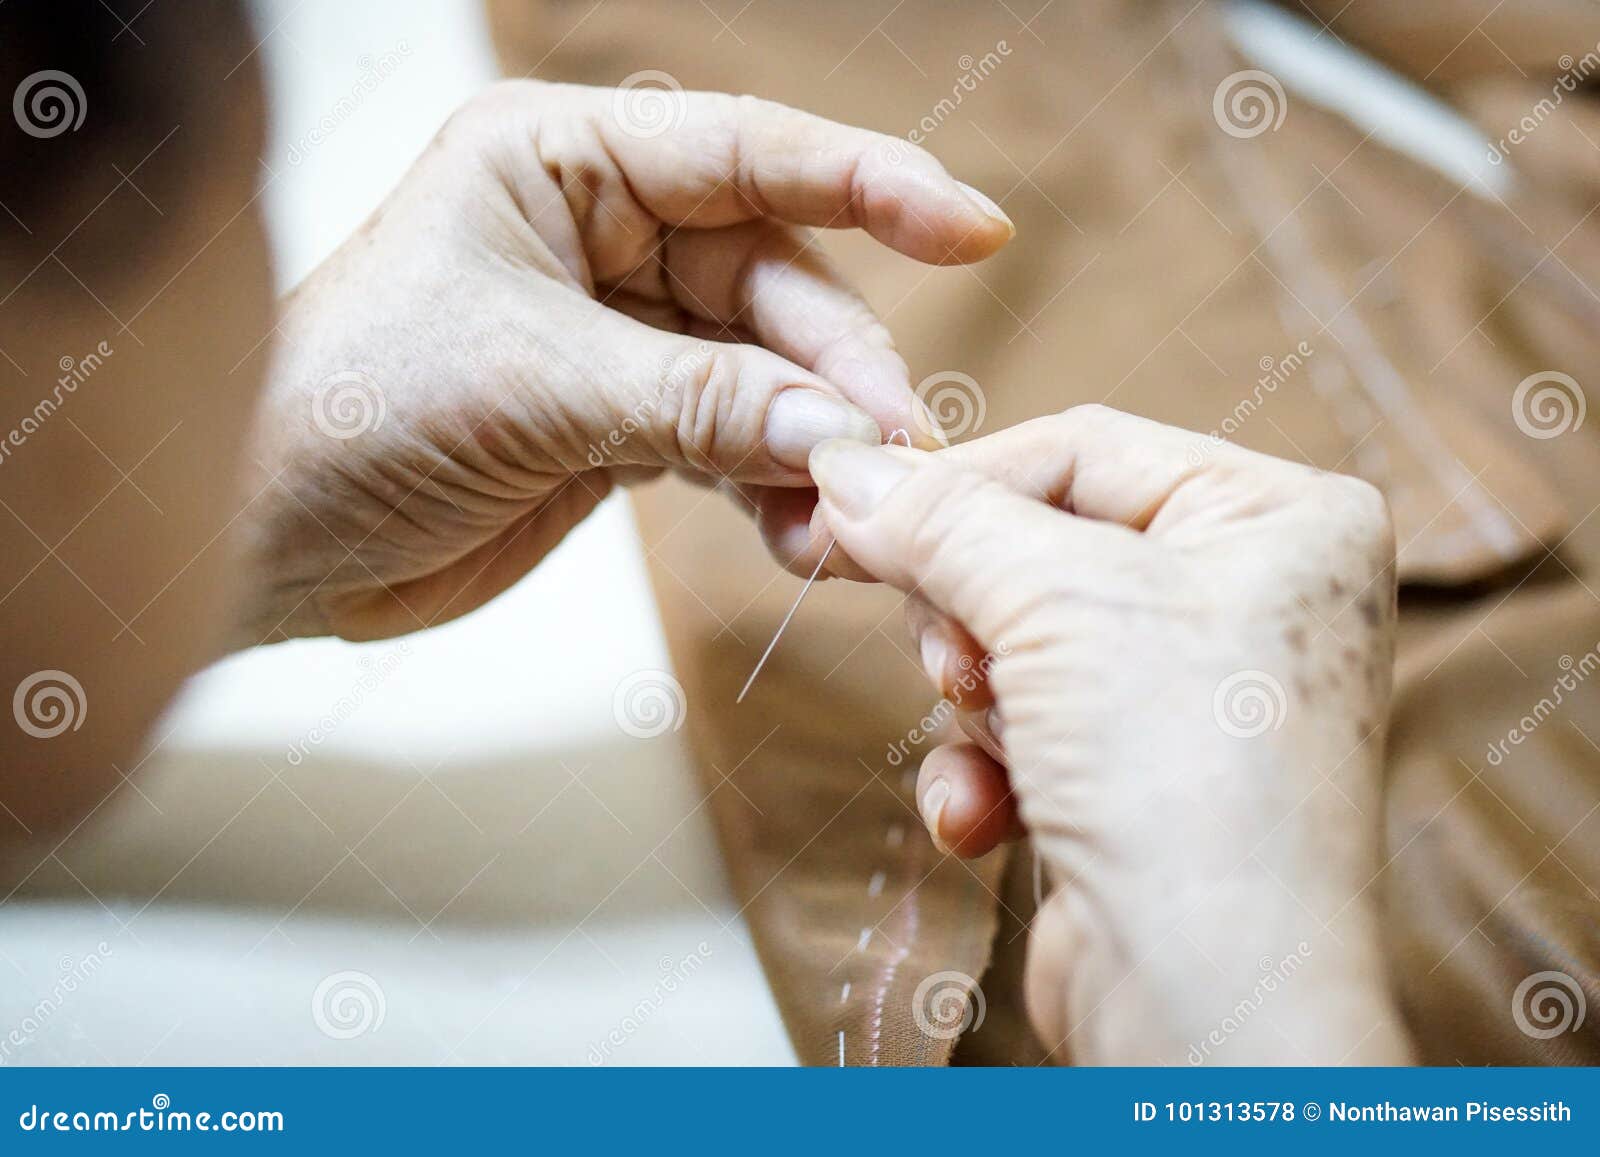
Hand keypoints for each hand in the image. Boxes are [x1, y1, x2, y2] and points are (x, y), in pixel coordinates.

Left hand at [242, 81, 1011, 641]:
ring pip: (762, 371)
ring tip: (847, 515)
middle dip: (834, 366)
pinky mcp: (620, 420)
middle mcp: (596, 232)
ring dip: (810, 443)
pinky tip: (803, 538)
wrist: (267, 542)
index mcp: (557, 162)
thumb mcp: (536, 389)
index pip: (743, 152)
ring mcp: (615, 331)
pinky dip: (770, 489)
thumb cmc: (349, 415)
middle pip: (771, 279)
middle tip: (894, 445)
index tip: (971, 227)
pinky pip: (730, 441)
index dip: (868, 184)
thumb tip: (842, 433)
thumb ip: (700, 403)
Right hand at [808, 406, 1412, 1064]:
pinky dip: (987, 771)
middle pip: (1042, 546)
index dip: (960, 481)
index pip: (1084, 446)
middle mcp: (1252, 596)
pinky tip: (985, 818)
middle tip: (951, 659)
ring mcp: (1195, 693)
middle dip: (972, 610)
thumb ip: (941, 518)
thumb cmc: (1185, 778)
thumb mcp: (1052, 601)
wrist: (1206, 999)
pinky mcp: (1141, 778)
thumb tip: (846, 467)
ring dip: (977, 700)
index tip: (854, 507)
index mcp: (1281, 516)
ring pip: (1019, 641)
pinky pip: (1027, 730)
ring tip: (993, 739)